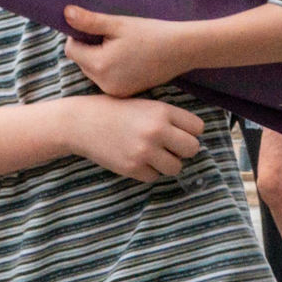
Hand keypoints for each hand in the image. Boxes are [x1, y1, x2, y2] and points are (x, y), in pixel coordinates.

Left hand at [60, 5, 195, 100]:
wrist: (181, 50)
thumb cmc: (150, 33)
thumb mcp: (118, 23)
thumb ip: (89, 20)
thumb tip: (65, 13)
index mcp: (99, 65)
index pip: (71, 50)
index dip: (79, 35)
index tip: (98, 27)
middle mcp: (103, 84)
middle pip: (82, 61)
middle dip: (90, 47)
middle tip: (113, 36)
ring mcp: (114, 92)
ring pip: (93, 71)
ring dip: (100, 58)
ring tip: (123, 47)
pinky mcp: (124, 94)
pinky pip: (106, 79)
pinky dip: (111, 68)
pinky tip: (129, 59)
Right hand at [63, 94, 204, 183]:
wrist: (83, 122)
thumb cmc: (117, 110)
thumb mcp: (146, 105)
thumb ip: (169, 117)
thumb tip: (195, 135)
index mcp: (162, 111)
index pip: (198, 128)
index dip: (190, 131)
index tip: (179, 132)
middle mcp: (156, 131)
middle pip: (192, 149)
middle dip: (183, 149)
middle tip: (169, 146)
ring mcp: (144, 151)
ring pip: (176, 167)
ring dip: (167, 163)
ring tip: (153, 153)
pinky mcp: (132, 168)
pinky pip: (154, 177)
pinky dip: (148, 171)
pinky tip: (136, 159)